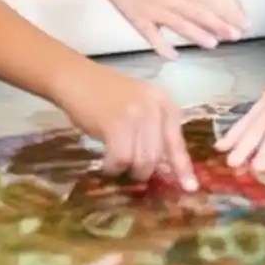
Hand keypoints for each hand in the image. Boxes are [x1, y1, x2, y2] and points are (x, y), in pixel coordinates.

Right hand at [53, 63, 197, 190]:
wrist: (75, 77)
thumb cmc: (104, 94)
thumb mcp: (138, 106)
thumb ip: (152, 130)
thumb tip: (164, 169)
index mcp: (164, 102)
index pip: (177, 140)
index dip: (183, 166)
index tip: (190, 188)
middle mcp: (155, 107)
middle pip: (158, 156)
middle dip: (143, 170)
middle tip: (128, 168)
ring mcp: (136, 115)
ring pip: (141, 161)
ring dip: (127, 169)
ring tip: (115, 161)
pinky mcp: (116, 124)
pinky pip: (121, 159)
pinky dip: (113, 167)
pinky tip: (106, 162)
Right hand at [96, 0, 246, 59]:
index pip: (209, 0)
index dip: (228, 12)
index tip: (242, 22)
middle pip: (198, 15)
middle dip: (218, 27)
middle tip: (236, 37)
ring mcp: (153, 11)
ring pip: (179, 27)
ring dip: (197, 36)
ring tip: (213, 44)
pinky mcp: (138, 20)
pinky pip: (152, 37)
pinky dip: (162, 47)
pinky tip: (174, 56)